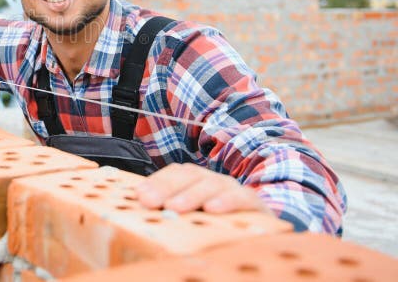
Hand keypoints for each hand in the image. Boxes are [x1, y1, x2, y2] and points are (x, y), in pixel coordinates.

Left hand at [135, 163, 270, 214]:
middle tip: (150, 202)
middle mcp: (212, 180)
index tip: (139, 195)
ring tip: (175, 208)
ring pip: (211, 184)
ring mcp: (232, 188)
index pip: (175, 173)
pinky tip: (212, 209)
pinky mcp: (252, 201)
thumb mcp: (193, 214)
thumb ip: (171, 208)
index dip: (157, 181)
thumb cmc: (219, 221)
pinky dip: (226, 202)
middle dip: (167, 187)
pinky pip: (240, 197)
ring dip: (191, 195)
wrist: (261, 226)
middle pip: (189, 176)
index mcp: (196, 180)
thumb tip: (143, 207)